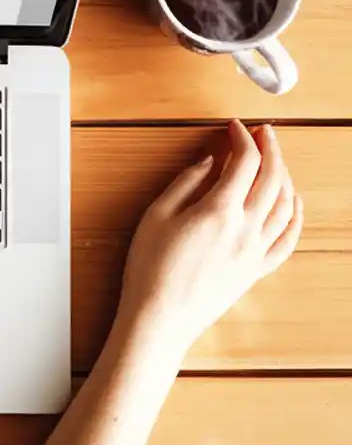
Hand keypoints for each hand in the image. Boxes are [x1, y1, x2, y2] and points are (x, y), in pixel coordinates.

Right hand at [117, 120, 303, 353]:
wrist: (160, 317)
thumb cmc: (150, 268)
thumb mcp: (156, 216)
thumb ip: (185, 183)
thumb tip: (209, 163)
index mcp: (219, 211)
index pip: (244, 162)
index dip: (242, 139)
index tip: (233, 127)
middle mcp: (246, 229)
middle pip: (272, 178)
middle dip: (270, 149)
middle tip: (262, 133)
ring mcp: (256, 251)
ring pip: (284, 205)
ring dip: (284, 176)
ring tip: (275, 160)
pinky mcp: (257, 270)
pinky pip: (288, 239)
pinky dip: (295, 216)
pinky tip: (293, 203)